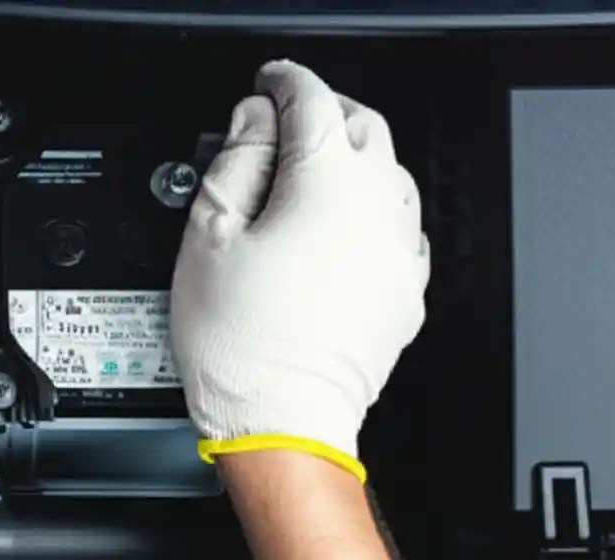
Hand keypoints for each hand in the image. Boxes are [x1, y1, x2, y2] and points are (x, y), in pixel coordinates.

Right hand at [170, 60, 428, 482]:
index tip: (267, 82)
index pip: (310, 101)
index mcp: (325, 184)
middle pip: (364, 126)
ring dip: (355, 158)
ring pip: (391, 174)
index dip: (283, 81)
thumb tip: (251, 125)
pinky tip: (345, 226)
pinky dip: (373, 210)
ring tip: (314, 170)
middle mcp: (376, 209)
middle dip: (324, 110)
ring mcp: (400, 252)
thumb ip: (234, 162)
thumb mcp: (208, 237)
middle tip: (285, 119)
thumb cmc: (240, 345)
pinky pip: (401, 228)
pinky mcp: (406, 292)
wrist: (283, 423)